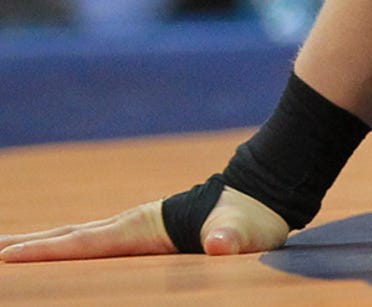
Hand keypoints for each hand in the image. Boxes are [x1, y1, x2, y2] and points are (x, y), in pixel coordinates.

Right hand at [0, 185, 288, 261]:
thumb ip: (231, 238)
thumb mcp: (246, 232)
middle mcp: (136, 224)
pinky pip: (100, 241)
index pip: (85, 243)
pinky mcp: (151, 233)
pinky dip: (72, 246)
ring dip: (44, 244)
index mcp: (144, 228)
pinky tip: (64, 253)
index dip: (46, 252)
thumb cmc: (256, 217)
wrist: (270, 190)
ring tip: (9, 250)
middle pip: (71, 236)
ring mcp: (142, 227)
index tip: (7, 255)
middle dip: (29, 245)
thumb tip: (221, 245)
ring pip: (82, 237)